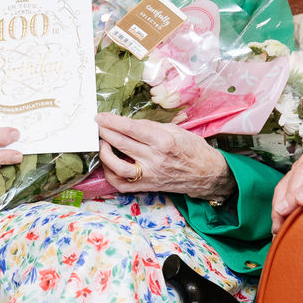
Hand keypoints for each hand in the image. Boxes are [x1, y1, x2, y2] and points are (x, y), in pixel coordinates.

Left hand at [95, 112, 232, 200]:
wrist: (206, 174)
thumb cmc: (193, 149)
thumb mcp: (176, 129)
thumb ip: (151, 126)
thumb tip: (129, 123)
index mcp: (163, 141)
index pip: (131, 129)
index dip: (112, 121)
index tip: (100, 116)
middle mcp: (155, 159)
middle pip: (122, 144)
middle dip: (105, 132)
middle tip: (96, 125)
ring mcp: (150, 175)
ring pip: (118, 167)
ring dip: (104, 153)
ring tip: (102, 143)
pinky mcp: (147, 186)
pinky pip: (122, 184)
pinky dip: (111, 174)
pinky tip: (108, 163)